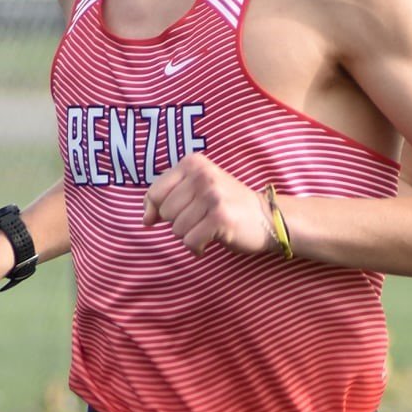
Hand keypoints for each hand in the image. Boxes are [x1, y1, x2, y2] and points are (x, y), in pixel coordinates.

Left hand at [142, 154, 276, 257]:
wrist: (267, 217)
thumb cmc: (228, 205)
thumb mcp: (198, 189)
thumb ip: (169, 196)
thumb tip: (145, 220)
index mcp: (193, 163)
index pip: (154, 192)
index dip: (154, 211)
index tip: (166, 218)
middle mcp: (202, 175)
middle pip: (165, 213)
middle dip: (178, 224)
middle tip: (199, 222)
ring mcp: (212, 196)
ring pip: (177, 229)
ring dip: (189, 236)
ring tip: (206, 230)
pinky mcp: (220, 217)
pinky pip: (190, 241)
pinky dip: (197, 248)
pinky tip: (209, 242)